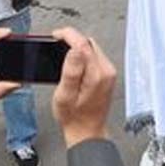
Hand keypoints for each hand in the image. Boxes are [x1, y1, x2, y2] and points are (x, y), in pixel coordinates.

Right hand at [51, 27, 116, 145]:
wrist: (86, 130)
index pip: (83, 43)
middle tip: (56, 44)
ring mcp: (109, 73)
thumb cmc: (74, 117)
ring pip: (91, 48)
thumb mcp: (64, 95)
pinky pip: (94, 56)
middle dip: (72, 40)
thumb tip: (74, 50)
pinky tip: (73, 63)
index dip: (68, 35)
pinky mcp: (107, 74)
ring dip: (77, 48)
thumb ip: (71, 71)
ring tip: (62, 54)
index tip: (56, 35)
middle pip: (88, 43)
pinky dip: (82, 55)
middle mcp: (107, 71)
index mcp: (97, 74)